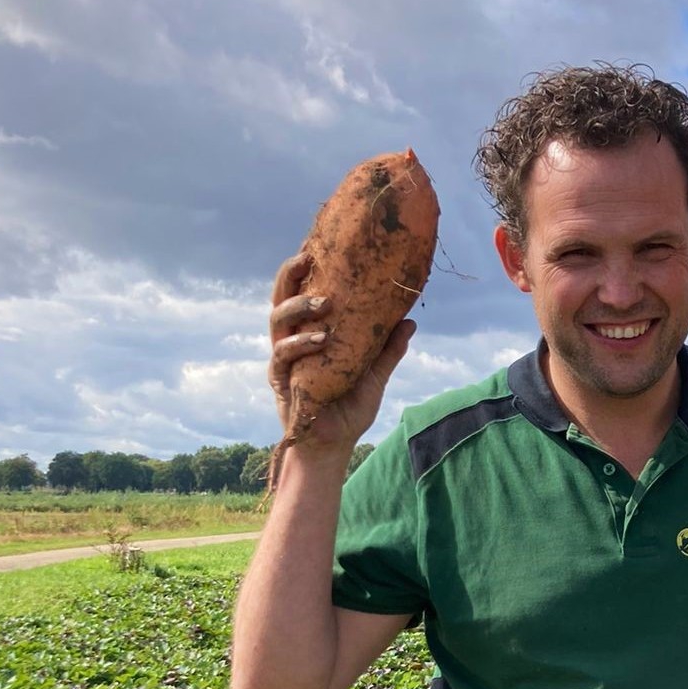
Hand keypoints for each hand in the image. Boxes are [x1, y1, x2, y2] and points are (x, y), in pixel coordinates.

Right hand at [267, 253, 415, 456]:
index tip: (317, 242)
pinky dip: (300, 344)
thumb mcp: (376, 374)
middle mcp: (291, 340)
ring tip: (325, 302)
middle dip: (291, 275)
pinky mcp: (280, 380)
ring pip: (277, 321)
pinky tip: (321, 339)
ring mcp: (283, 359)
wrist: (334, 446)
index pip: (301, 291)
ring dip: (299, 306)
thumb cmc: (350, 408)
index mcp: (309, 331)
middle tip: (309, 258)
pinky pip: (282, 355)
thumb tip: (411, 320)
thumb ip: (388, 348)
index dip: (305, 267)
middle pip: (280, 297)